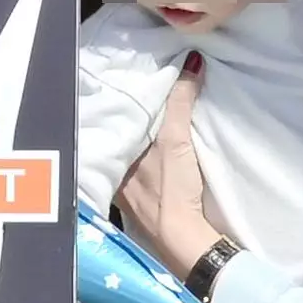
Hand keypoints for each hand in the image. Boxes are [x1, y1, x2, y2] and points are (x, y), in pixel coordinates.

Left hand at [117, 53, 220, 278]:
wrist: (182, 240)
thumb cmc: (170, 190)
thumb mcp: (176, 141)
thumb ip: (180, 104)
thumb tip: (191, 62)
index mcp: (111, 153)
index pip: (110, 117)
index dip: (119, 99)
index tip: (126, 78)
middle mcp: (112, 171)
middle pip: (117, 135)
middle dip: (124, 118)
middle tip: (136, 91)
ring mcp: (124, 190)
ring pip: (125, 154)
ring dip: (134, 140)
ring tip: (146, 115)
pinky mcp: (140, 206)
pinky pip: (136, 172)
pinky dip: (143, 159)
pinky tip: (152, 155)